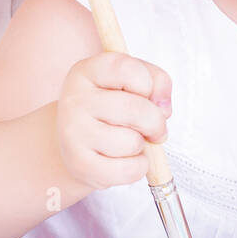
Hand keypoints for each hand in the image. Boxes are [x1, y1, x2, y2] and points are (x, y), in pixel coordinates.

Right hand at [56, 52, 171, 190]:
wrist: (74, 143)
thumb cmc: (109, 109)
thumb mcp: (130, 83)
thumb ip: (156, 81)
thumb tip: (163, 108)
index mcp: (86, 71)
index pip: (126, 68)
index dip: (148, 84)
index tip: (148, 94)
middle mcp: (74, 99)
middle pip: (136, 110)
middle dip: (156, 123)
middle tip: (153, 129)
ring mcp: (73, 132)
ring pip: (133, 142)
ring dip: (141, 146)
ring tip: (126, 142)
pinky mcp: (79, 164)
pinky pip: (128, 170)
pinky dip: (137, 167)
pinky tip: (124, 160)